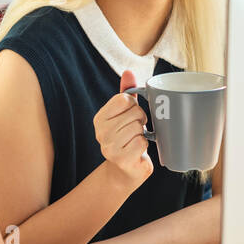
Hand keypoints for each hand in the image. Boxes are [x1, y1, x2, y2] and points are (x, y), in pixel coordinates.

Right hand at [94, 68, 152, 186]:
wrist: (124, 170)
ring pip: (139, 127)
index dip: (133, 106)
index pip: (124, 99)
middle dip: (141, 121)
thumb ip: (126, 93)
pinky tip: (137, 152)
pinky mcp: (121, 160)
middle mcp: (100, 132)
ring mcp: (109, 147)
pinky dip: (144, 147)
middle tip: (135, 131)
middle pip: (135, 112)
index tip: (130, 116)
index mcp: (99, 118)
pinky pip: (142, 143)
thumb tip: (128, 72)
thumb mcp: (125, 114)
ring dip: (142, 135)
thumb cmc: (127, 138)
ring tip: (135, 141)